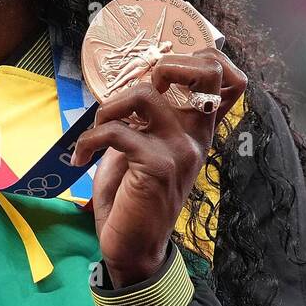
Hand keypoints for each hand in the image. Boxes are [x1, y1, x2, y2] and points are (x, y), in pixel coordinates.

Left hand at [70, 48, 246, 287]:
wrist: (134, 248)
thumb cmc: (133, 198)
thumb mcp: (141, 150)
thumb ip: (145, 119)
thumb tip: (132, 82)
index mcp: (196, 130)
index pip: (225, 78)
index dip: (197, 57)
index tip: (157, 75)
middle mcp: (196, 136)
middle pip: (207, 70)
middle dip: (166, 64)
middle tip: (135, 92)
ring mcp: (180, 150)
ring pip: (145, 93)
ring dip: (108, 107)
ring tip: (96, 131)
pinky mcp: (157, 166)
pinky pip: (116, 131)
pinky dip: (88, 140)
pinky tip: (81, 158)